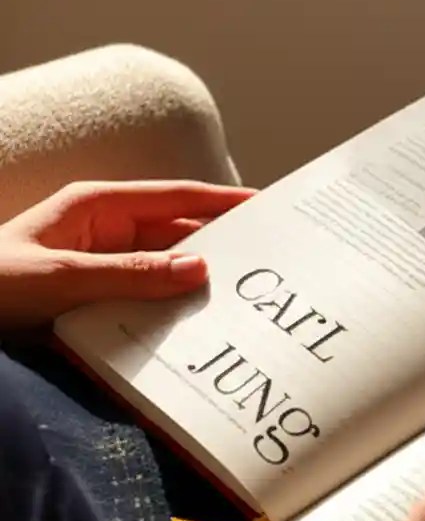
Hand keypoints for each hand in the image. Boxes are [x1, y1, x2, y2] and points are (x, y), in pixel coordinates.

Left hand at [0, 180, 253, 328]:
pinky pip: (147, 297)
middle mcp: (106, 230)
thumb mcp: (63, 278)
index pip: (176, 196)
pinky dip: (172, 307)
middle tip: (266, 262)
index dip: (224, 200)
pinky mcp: (98, 295)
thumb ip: (132, 274)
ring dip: (197, 283)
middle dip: (220, 246)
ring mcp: (103, 263)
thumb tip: (200, 269)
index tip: (266, 205)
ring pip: (166, 269)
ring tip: (241, 298)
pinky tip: (196, 323)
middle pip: (179, 233)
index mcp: (98, 206)